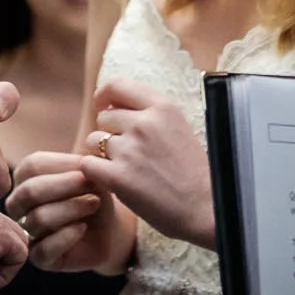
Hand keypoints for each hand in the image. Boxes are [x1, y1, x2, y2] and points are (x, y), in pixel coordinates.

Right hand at [4, 150, 134, 275]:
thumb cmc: (96, 196)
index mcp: (26, 178)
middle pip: (30, 191)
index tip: (87, 165)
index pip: (31, 166)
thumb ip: (81, 165)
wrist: (110, 230)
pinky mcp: (39, 259)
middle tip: (91, 184)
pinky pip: (44, 249)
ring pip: (38, 219)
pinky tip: (82, 227)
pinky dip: (67, 236)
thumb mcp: (91, 175)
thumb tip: (83, 162)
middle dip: (64, 186)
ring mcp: (26, 232)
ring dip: (71, 208)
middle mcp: (19, 205)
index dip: (61, 164)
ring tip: (94, 204)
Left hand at [80, 79, 215, 249]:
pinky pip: (88, 164)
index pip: (117, 85)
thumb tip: (115, 107)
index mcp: (163, 107)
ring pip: (93, 140)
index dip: (104, 96)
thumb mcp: (180, 128)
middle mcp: (145, 123)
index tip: (102, 106)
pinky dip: (95, 172)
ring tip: (123, 169)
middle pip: (104, 117)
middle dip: (109, 133)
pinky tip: (112, 181)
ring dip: (101, 153)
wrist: (207, 209)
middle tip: (126, 153)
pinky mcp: (118, 177)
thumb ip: (151, 115)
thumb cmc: (195, 174)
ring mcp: (130, 149)